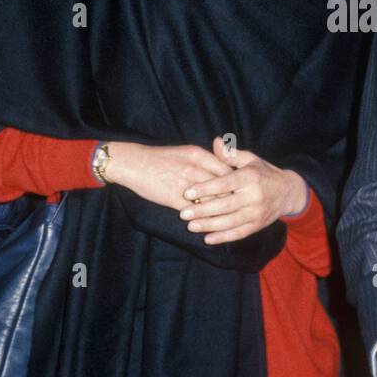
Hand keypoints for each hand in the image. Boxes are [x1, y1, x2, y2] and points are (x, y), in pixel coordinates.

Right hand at [102, 141, 232, 212]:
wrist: (134, 163)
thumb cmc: (161, 158)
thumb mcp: (186, 152)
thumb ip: (206, 160)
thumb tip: (224, 171)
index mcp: (199, 155)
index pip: (227, 170)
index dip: (236, 183)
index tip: (242, 192)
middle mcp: (195, 168)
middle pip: (224, 186)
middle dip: (233, 198)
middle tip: (240, 208)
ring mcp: (185, 184)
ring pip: (212, 200)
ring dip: (220, 210)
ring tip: (229, 219)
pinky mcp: (174, 198)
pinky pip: (195, 211)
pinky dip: (204, 218)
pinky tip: (209, 224)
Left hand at [174, 137, 306, 245]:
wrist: (288, 192)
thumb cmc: (263, 173)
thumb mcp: (250, 159)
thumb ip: (231, 154)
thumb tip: (216, 142)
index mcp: (250, 177)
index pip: (225, 183)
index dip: (205, 188)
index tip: (187, 192)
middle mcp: (254, 196)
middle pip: (225, 205)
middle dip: (203, 210)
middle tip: (183, 214)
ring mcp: (256, 213)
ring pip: (230, 222)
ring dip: (209, 225)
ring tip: (191, 226)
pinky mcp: (257, 225)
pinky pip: (238, 233)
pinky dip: (223, 237)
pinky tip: (207, 238)